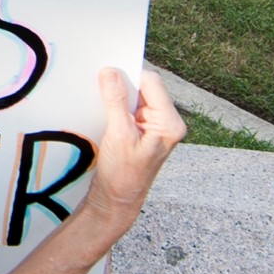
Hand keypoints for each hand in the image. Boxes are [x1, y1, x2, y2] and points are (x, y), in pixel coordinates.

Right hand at [78, 68, 184, 240]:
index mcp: (170, 123)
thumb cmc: (123, 175)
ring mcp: (157, 126)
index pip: (152, 83)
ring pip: (137, 97)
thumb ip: (115, 101)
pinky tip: (109, 116)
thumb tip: (110, 73)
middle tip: (103, 89)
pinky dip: (119, 107)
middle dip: (124, 87)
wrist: (117, 200)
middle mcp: (168, 122)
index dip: (129, 76)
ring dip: (120, 98)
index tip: (108, 74)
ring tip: (107, 110)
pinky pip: (132, 108)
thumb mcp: (118, 134)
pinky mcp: (146, 129)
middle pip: (146, 87)